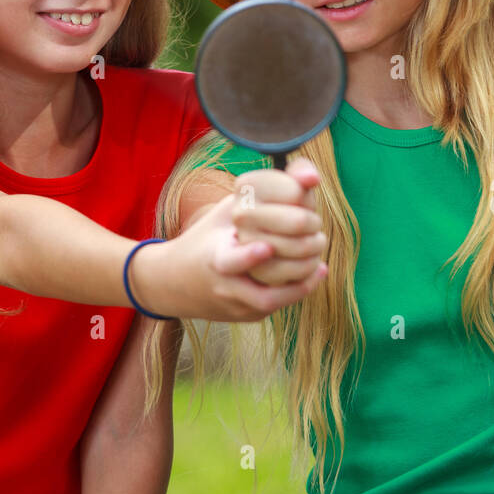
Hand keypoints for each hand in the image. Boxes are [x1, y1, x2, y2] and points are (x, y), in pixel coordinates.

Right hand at [128, 165, 326, 321]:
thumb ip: (260, 196)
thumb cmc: (207, 237)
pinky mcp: (245, 316)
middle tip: (316, 244)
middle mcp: (223, 287)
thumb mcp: (225, 213)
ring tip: (319, 263)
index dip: (247, 257)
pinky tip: (313, 272)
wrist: (175, 283)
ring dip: (300, 284)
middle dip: (293, 271)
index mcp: (213, 258)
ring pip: (272, 302)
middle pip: (261, 293)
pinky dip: (295, 289)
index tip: (267, 246)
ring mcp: (234, 306)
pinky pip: (275, 306)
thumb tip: (307, 177)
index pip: (229, 262)